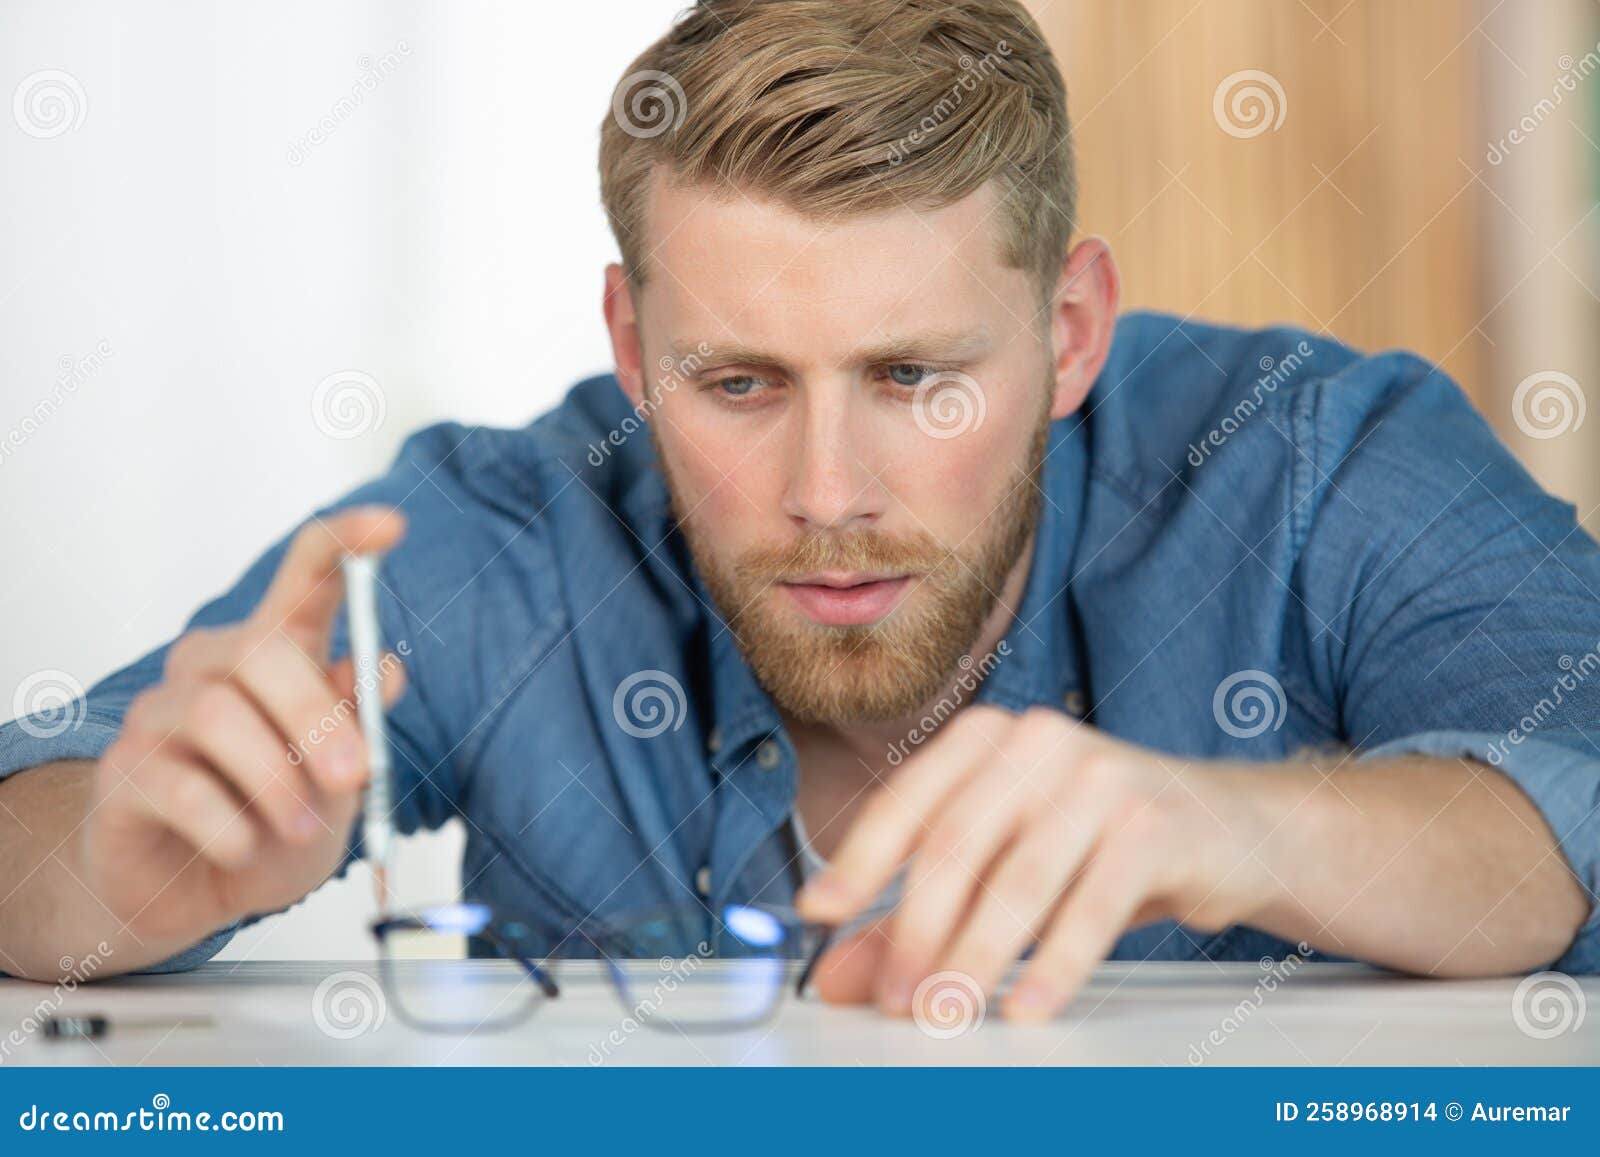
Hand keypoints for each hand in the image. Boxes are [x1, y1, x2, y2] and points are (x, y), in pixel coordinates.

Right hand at [82, 506, 406, 945]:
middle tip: (354, 777)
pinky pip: (178, 785)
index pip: (306, 576)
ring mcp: (161, 715)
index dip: (346, 544)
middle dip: (318, 716)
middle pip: (263, 650)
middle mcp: (213, 667)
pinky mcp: (123, 772)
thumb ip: (358, 720)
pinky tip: (244, 848)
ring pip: (220, 716)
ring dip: (277, 782)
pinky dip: (228, 824)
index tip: (392, 524)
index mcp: (279, 653)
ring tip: (301, 830)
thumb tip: (387, 668)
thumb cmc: (280, 819)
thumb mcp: (340, 777)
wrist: (205, 894)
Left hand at [795, 704, 1278, 1021]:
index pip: (907, 800)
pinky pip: (1090, 906)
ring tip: (946, 1012)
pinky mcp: (1153, 825)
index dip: (857, 860)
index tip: (819, 911)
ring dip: (974, 958)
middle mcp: (1038, 742)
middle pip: (955, 844)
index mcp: (988, 737)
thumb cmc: (1100, 839)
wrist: (1227, 826)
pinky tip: (1026, 1005)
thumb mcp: (1005, 863)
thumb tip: (841, 973)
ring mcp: (1100, 777)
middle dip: (914, 930)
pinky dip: (1053, 965)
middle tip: (894, 996)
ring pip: (1017, 881)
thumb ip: (918, 912)